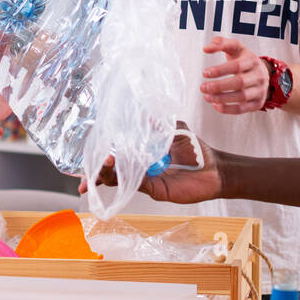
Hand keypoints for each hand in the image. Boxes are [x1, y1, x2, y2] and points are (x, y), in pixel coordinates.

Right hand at [78, 123, 222, 204]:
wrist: (215, 169)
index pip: (117, 151)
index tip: (88, 151)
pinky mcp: (155, 189)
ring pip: (120, 178)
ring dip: (107, 172)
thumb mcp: (175, 129)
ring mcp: (146, 178)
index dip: (102, 153)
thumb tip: (140, 109)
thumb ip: (158, 122)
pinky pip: (135, 185)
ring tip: (104, 162)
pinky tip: (116, 172)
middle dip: (97, 169)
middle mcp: (141, 166)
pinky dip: (125, 179)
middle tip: (84, 171)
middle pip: (113, 168)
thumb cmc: (196, 148)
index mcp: (143, 150)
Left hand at [201, 36, 269, 113]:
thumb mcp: (235, 48)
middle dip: (219, 86)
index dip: (220, 70)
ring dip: (221, 98)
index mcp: (252, 61)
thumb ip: (221, 43)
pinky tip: (216, 105)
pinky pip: (242, 109)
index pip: (237, 66)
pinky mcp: (258, 103)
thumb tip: (206, 48)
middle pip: (239, 82)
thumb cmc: (245, 60)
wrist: (262, 73)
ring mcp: (259, 90)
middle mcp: (258, 76)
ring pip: (241, 97)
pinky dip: (228, 109)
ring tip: (207, 97)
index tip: (205, 73)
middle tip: (203, 87)